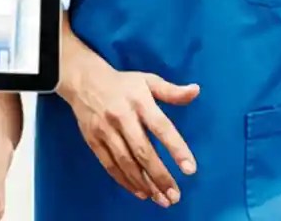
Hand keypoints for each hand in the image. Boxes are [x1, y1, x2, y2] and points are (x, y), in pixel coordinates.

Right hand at [62, 59, 198, 207]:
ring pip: (125, 162)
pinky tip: (140, 191)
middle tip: (175, 195)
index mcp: (139, 101)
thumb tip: (196, 91)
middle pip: (142, 151)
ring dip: (144, 183)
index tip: (190, 169)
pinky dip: (125, 180)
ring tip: (161, 199)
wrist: (84, 80)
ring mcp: (105, 130)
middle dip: (159, 175)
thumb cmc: (123, 83)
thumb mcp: (148, 81)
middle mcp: (122, 117)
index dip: (176, 149)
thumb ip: (172, 91)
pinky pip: (110, 165)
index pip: (161, 127)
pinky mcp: (93, 140)